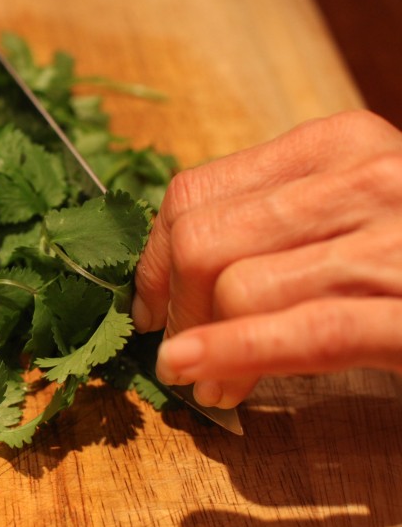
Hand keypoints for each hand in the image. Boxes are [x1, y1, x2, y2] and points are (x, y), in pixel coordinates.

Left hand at [133, 110, 401, 407]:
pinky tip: (201, 377)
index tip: (149, 302)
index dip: (153, 257)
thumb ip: (277, 217)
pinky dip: (237, 354)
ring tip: (206, 381)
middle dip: (171, 305)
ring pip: (239, 282)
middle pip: (204, 240)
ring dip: (202, 343)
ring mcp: (399, 241)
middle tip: (177, 348)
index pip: (194, 193)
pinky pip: (306, 330)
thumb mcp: (352, 210)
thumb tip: (169, 260)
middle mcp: (369, 177)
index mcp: (339, 145)